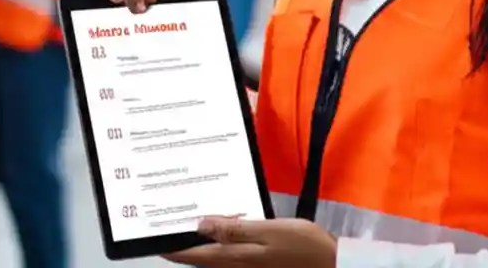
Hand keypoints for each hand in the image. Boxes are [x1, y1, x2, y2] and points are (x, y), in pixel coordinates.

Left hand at [163, 218, 335, 267]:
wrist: (333, 264)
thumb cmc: (303, 245)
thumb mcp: (268, 232)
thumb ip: (234, 229)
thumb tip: (200, 225)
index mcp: (234, 259)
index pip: (194, 256)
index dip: (173, 248)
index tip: (154, 237)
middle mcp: (236, 267)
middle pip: (201, 259)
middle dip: (186, 243)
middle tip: (169, 223)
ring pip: (215, 258)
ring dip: (202, 243)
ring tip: (190, 222)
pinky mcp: (258, 266)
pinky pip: (230, 256)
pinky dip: (221, 243)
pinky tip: (222, 229)